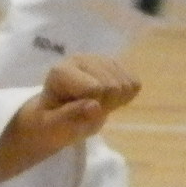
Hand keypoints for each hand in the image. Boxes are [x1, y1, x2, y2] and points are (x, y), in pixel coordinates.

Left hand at [0, 54, 139, 182]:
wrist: (56, 117)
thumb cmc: (50, 123)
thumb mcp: (53, 127)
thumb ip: (70, 116)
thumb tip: (95, 106)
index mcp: (61, 71)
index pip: (96, 88)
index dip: (93, 108)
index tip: (77, 113)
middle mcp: (81, 59)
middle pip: (114, 86)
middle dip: (105, 105)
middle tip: (87, 111)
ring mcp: (99, 59)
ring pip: (128, 84)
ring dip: (115, 102)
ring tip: (95, 105)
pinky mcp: (115, 64)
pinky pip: (135, 84)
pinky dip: (124, 97)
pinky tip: (106, 99)